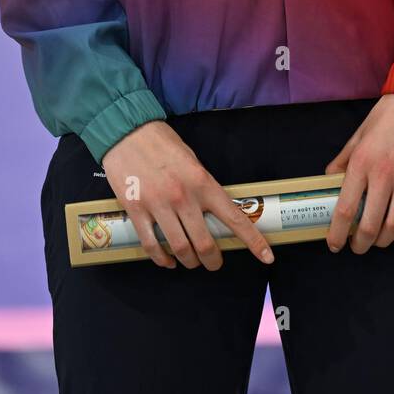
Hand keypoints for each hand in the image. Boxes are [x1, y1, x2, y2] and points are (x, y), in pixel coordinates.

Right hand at [101, 120, 275, 270]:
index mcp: (203, 182)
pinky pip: (151, 245)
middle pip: (205, 244)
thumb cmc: (162, 143)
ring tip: (190, 261)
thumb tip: (212, 211)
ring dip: (189, 261)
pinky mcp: (136, 210)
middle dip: (213, 260)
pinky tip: (168, 260)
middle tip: (213, 262)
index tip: (267, 257)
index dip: (254, 242)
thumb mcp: (192, 160)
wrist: (126, 131)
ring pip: (180, 249)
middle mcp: (183, 197)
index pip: (235, 218)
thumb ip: (203, 186)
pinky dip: (162, 258)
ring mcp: (159, 205)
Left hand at [324, 94, 393, 253]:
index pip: (344, 208)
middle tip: (357, 247)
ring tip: (378, 242)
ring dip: (385, 240)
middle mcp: (384, 173)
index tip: (334, 244)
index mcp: (361, 163)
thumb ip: (343, 160)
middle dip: (361, 243)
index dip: (337, 233)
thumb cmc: (387, 116)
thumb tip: (329, 179)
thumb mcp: (358, 135)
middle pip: (370, 224)